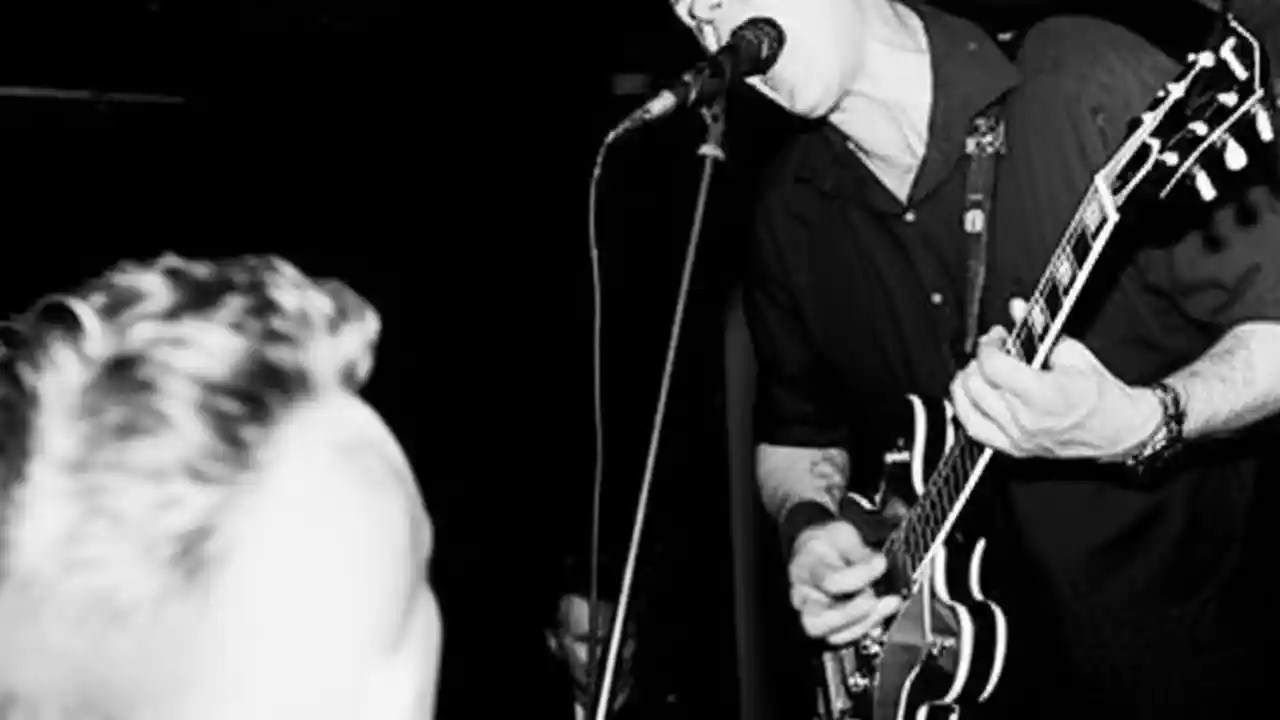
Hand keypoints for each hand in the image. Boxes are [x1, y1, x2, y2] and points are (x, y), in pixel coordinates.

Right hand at [788, 521, 901, 645]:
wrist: (816, 552)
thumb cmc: (828, 543)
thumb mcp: (841, 534)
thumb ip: (858, 551)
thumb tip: (878, 564)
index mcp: (805, 566)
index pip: (830, 580)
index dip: (860, 574)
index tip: (881, 563)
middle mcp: (803, 597)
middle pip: (815, 622)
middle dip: (850, 614)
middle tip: (873, 599)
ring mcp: (811, 616)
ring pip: (833, 637)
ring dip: (865, 622)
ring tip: (890, 602)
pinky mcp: (827, 628)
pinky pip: (846, 639)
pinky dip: (868, 627)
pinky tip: (885, 610)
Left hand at [949, 297, 1161, 458]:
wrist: (1119, 429)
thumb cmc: (1103, 396)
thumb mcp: (1074, 353)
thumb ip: (1039, 330)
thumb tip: (1016, 308)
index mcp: (1044, 396)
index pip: (993, 367)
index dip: (988, 345)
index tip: (996, 336)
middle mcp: (1026, 421)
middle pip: (977, 385)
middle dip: (979, 360)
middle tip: (993, 349)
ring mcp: (1018, 439)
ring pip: (968, 408)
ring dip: (968, 383)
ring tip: (980, 370)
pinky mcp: (1014, 449)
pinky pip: (975, 430)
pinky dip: (966, 409)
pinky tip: (972, 395)